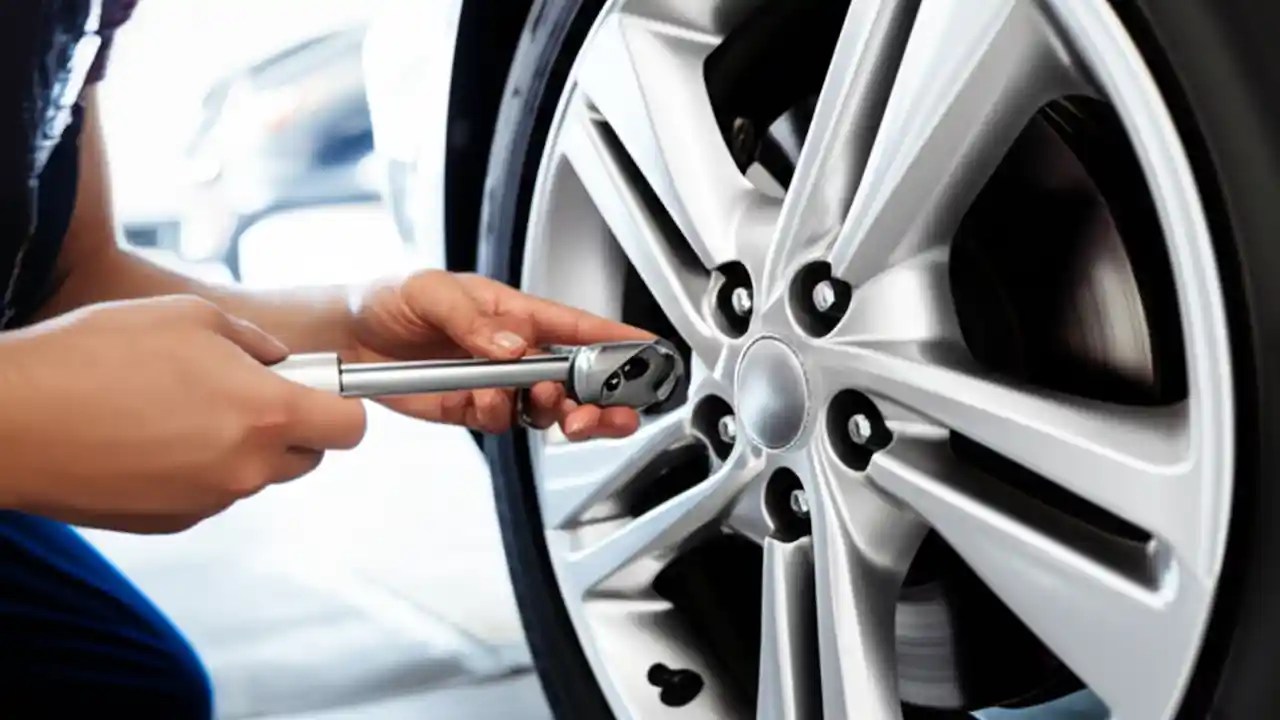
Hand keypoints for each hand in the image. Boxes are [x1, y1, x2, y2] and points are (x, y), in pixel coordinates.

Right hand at [0, 296, 366, 532]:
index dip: (342, 406)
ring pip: (256, 474)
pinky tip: (152, 437)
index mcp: (266, 414)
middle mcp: (247, 468)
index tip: (319, 390)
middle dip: (291, 425)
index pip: (351, 428)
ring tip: (181, 407)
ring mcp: (210, 501)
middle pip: (309, 456)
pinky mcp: (173, 522)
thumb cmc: (95, 355)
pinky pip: (211, 492)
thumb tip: (283, 362)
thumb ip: (257, 343)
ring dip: (241, 445)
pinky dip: (199, 469)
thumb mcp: (190, 318)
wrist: (12, 420)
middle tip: (241, 389)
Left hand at [351, 271, 654, 438]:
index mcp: (516, 312)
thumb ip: (474, 321)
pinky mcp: (472, 409)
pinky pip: (504, 422)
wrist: (346, 338)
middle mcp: (515, 350)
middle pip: (576, 379)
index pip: (579, 326)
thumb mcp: (430, 292)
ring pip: (547, 408)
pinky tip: (486, 404)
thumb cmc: (390, 299)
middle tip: (601, 412)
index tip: (648, 351)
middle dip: (600, 399)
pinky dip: (502, 418)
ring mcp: (497, 383)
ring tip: (547, 409)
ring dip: (555, 414)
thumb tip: (513, 345)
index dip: (618, 339)